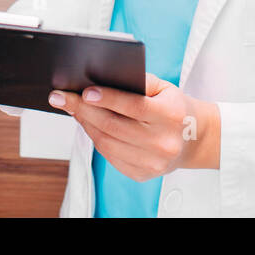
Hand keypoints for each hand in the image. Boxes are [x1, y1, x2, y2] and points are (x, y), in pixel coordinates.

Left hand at [48, 73, 218, 180]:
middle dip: (83, 110)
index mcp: (171, 116)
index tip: (84, 91)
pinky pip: (110, 156)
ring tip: (71, 108)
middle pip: (114, 126)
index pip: (134, 107)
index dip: (107, 98)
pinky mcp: (142, 174)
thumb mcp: (164, 87)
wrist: (194, 139)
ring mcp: (153, 162)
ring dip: (85, 124)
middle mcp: (163, 142)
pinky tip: (87, 124)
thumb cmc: (174, 107)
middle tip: (61, 97)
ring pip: (107, 143)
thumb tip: (100, 79)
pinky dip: (95, 138)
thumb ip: (138, 80)